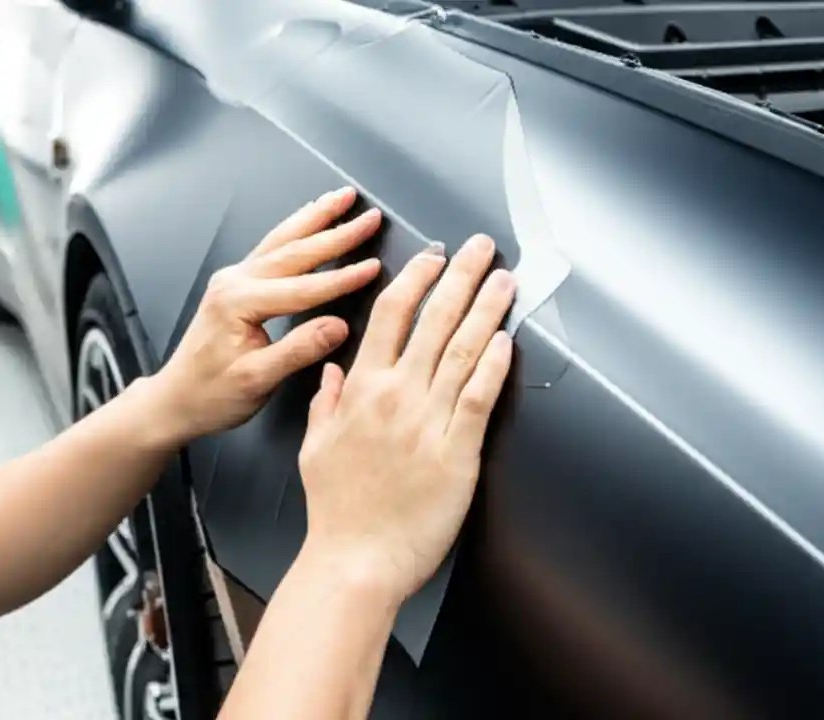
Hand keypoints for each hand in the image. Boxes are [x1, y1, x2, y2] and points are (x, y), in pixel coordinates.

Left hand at [149, 187, 381, 443]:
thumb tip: (339, 326)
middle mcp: (235, 282)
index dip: (342, 279)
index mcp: (239, 303)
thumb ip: (298, 351)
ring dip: (316, 216)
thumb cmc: (211, 395)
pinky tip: (310, 217)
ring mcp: (234, 279)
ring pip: (282, 239)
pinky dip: (297, 228)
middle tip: (371, 217)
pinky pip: (273, 247)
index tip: (375, 267)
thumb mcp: (256, 381)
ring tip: (344, 196)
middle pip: (295, 251)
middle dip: (337, 232)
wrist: (175, 399)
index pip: (303, 288)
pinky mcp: (236, 284)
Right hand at [297, 234, 514, 602]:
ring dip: (487, 309)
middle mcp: (396, 396)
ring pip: (463, 350)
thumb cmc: (337, 512)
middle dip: (462, 277)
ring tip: (505, 279)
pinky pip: (480, 397)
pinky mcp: (458, 452)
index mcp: (361, 390)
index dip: (418, 279)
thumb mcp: (315, 450)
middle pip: (434, 320)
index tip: (435, 256)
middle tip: (482, 248)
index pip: (392, 316)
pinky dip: (495, 364)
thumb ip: (326, 404)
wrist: (354, 562)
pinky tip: (507, 338)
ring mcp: (428, 422)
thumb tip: (333, 370)